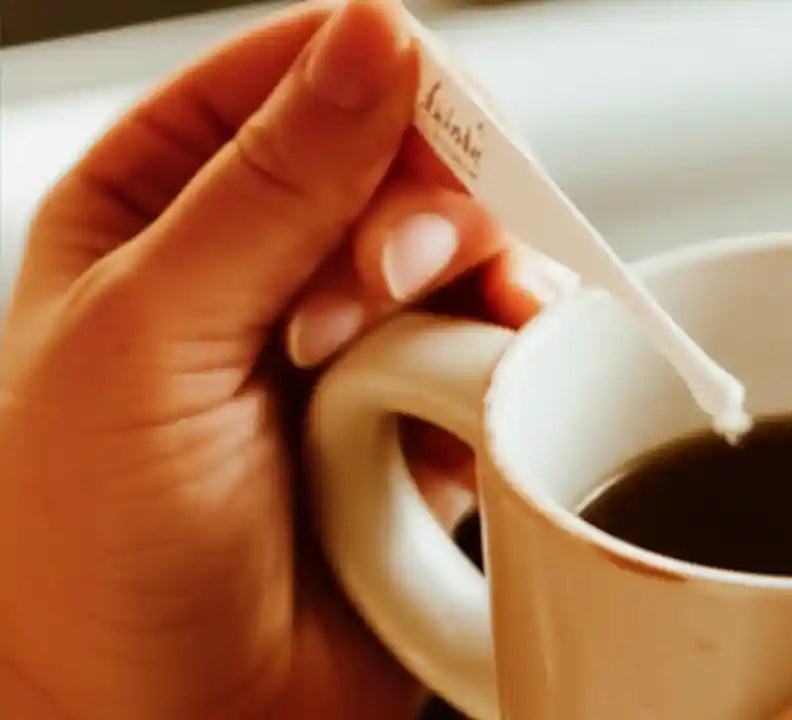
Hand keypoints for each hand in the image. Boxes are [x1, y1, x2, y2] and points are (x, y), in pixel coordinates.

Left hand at [0, 2, 571, 718]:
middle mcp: (263, 255)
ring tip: (408, 364)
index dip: (381, 86)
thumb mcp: (146, 340)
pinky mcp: (428, 404)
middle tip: (383, 287)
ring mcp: (354, 333)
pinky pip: (503, 336)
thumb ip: (268, 187)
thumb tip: (376, 41)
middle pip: (407, 147)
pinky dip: (514, 348)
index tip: (419, 148)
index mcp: (160, 200)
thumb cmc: (92, 557)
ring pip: (471, 242)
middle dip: (420, 206)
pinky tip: (481, 385)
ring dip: (471, 283)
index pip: (302, 68)